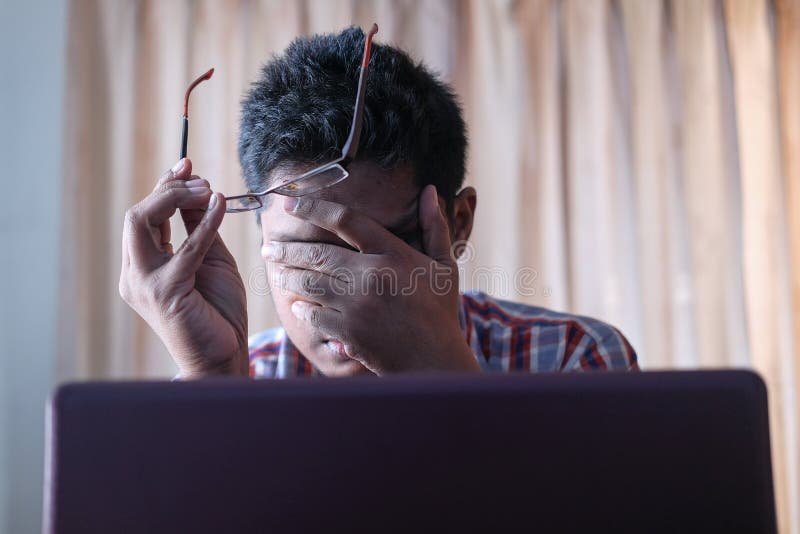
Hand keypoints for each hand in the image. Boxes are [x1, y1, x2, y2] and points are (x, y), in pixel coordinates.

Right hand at [119, 159, 247, 377]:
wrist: (222, 359)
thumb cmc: (217, 313)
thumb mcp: (208, 260)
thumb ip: (197, 230)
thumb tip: (196, 193)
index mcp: (142, 266)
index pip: (143, 217)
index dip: (163, 187)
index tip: (186, 164)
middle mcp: (134, 274)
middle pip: (136, 215)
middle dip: (167, 189)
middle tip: (199, 178)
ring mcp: (145, 283)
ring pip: (143, 223)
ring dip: (176, 198)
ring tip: (207, 188)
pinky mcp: (166, 292)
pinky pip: (185, 247)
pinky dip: (204, 222)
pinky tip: (219, 205)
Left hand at [263, 185, 479, 374]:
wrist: (435, 359)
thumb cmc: (439, 310)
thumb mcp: (444, 264)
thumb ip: (434, 226)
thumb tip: (430, 190)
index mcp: (394, 253)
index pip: (346, 221)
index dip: (313, 209)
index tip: (290, 204)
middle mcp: (372, 276)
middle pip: (318, 254)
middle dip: (288, 249)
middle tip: (270, 246)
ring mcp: (357, 306)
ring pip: (309, 284)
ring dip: (288, 276)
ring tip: (276, 271)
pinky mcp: (348, 332)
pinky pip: (314, 315)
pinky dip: (302, 308)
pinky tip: (296, 304)